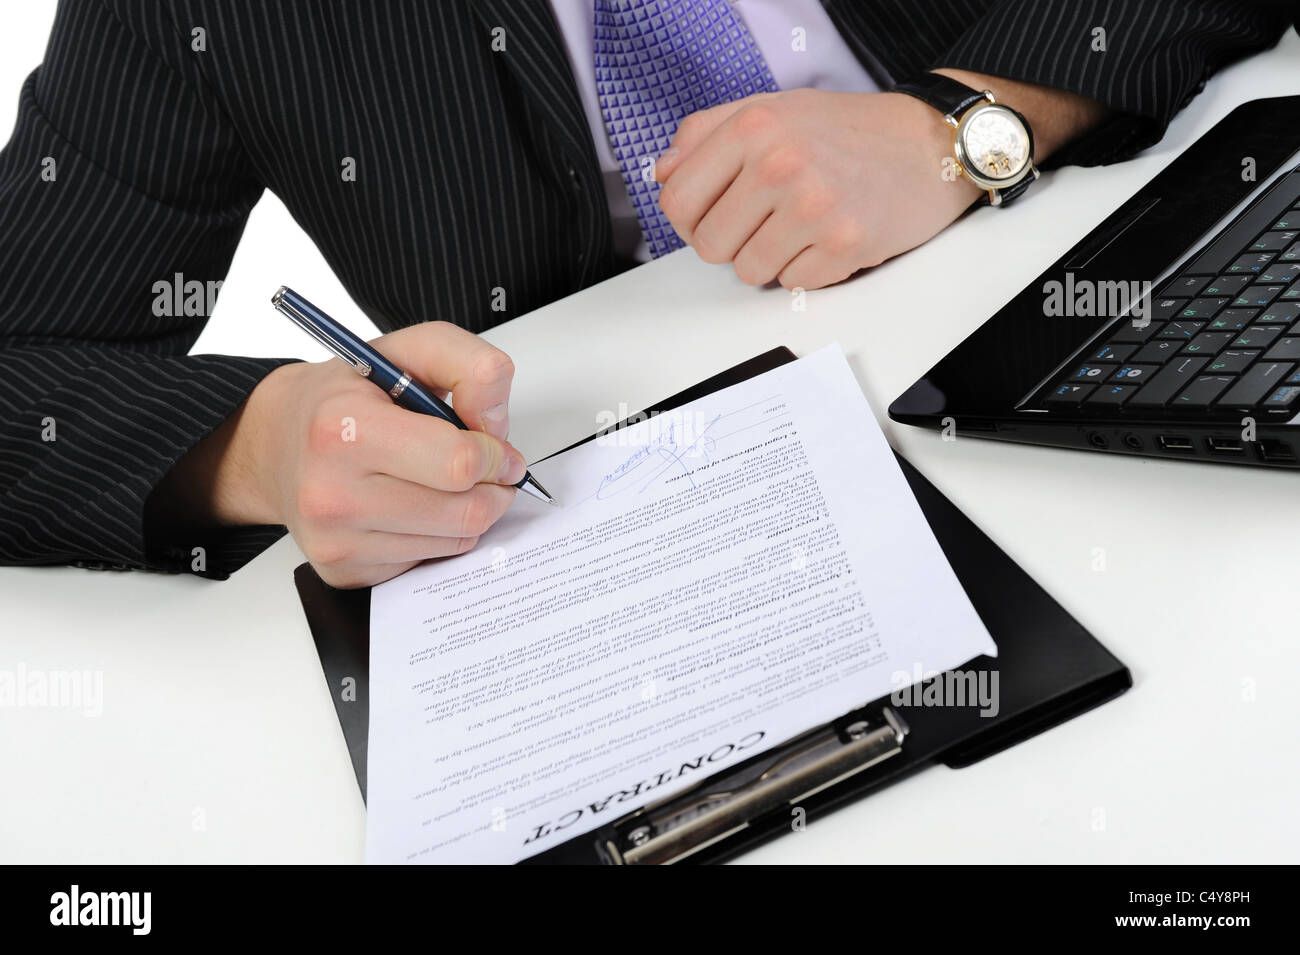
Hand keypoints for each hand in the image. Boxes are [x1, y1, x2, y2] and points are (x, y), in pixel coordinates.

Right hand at [161, 322, 525, 587]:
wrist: (275, 444)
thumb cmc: (341, 400)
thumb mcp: (405, 351)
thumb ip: (468, 365)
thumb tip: (496, 425)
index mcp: (344, 428)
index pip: (458, 463)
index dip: (494, 455)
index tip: (495, 448)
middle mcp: (332, 492)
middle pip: (466, 512)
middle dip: (491, 487)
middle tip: (482, 467)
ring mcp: (336, 541)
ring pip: (455, 542)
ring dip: (468, 511)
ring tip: (441, 481)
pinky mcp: (344, 572)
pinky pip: (429, 561)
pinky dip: (438, 535)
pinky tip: (413, 506)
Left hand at [654, 74, 1106, 289]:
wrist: (930, 144)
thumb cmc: (850, 131)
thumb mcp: (771, 109)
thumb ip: (707, 133)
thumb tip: (663, 173)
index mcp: (752, 127)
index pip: (677, 202)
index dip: (690, 218)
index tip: (712, 215)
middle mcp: (779, 164)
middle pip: (709, 245)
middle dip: (732, 242)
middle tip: (764, 222)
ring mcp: (813, 206)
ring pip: (748, 272)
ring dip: (769, 260)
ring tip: (799, 228)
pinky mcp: (844, 244)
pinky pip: (792, 284)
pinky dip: (806, 270)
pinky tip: (827, 239)